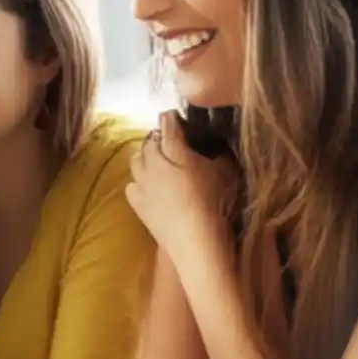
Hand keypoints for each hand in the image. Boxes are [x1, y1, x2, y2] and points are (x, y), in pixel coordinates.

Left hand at [126, 110, 236, 252]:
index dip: (173, 118)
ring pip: (136, 161)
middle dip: (159, 139)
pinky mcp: (136, 203)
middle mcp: (151, 162)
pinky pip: (132, 184)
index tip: (178, 118)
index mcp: (173, 149)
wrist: (196, 240)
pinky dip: (140, 182)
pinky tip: (151, 188)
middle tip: (172, 144)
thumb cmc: (216, 202)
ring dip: (146, 159)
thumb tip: (213, 146)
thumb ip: (217, 153)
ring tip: (159, 165)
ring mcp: (140, 183)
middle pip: (149, 141)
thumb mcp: (225, 171)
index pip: (167, 122)